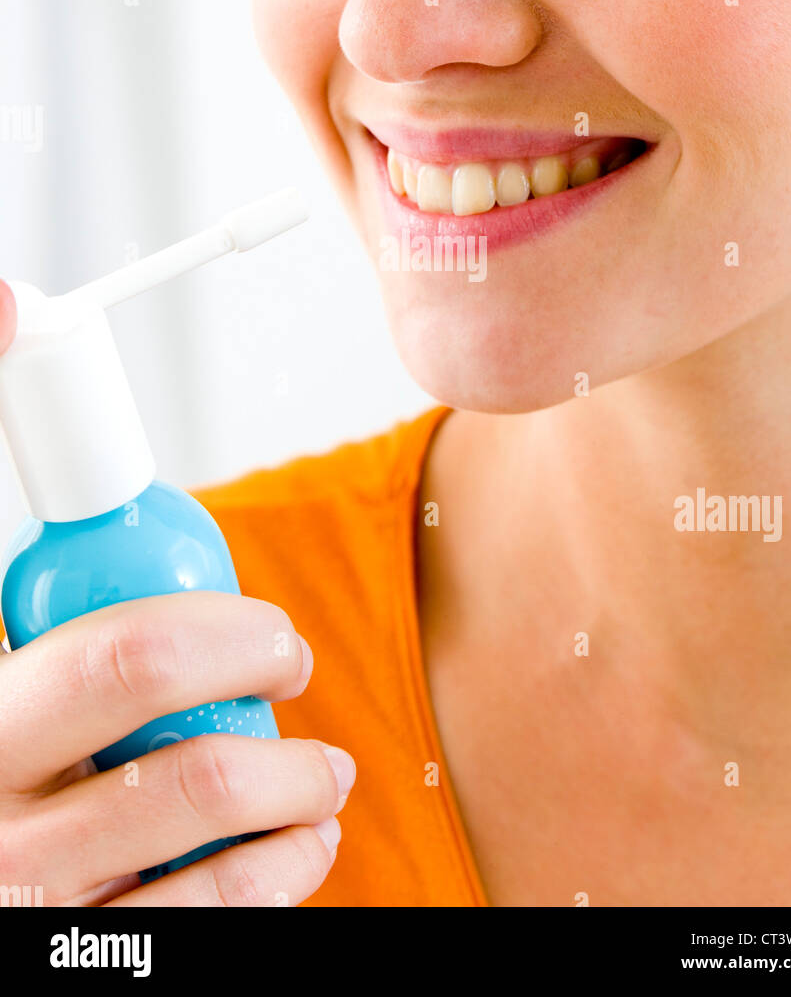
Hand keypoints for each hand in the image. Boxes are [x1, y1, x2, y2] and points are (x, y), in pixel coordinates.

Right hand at [0, 283, 354, 905]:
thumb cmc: (9, 735)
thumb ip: (39, 499)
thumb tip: (13, 300)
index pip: (112, 656)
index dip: (220, 633)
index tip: (272, 632)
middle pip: (173, 747)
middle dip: (260, 691)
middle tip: (292, 670)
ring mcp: (43, 913)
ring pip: (210, 834)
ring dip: (295, 789)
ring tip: (321, 772)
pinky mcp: (88, 972)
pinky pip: (216, 922)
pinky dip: (283, 876)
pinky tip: (296, 850)